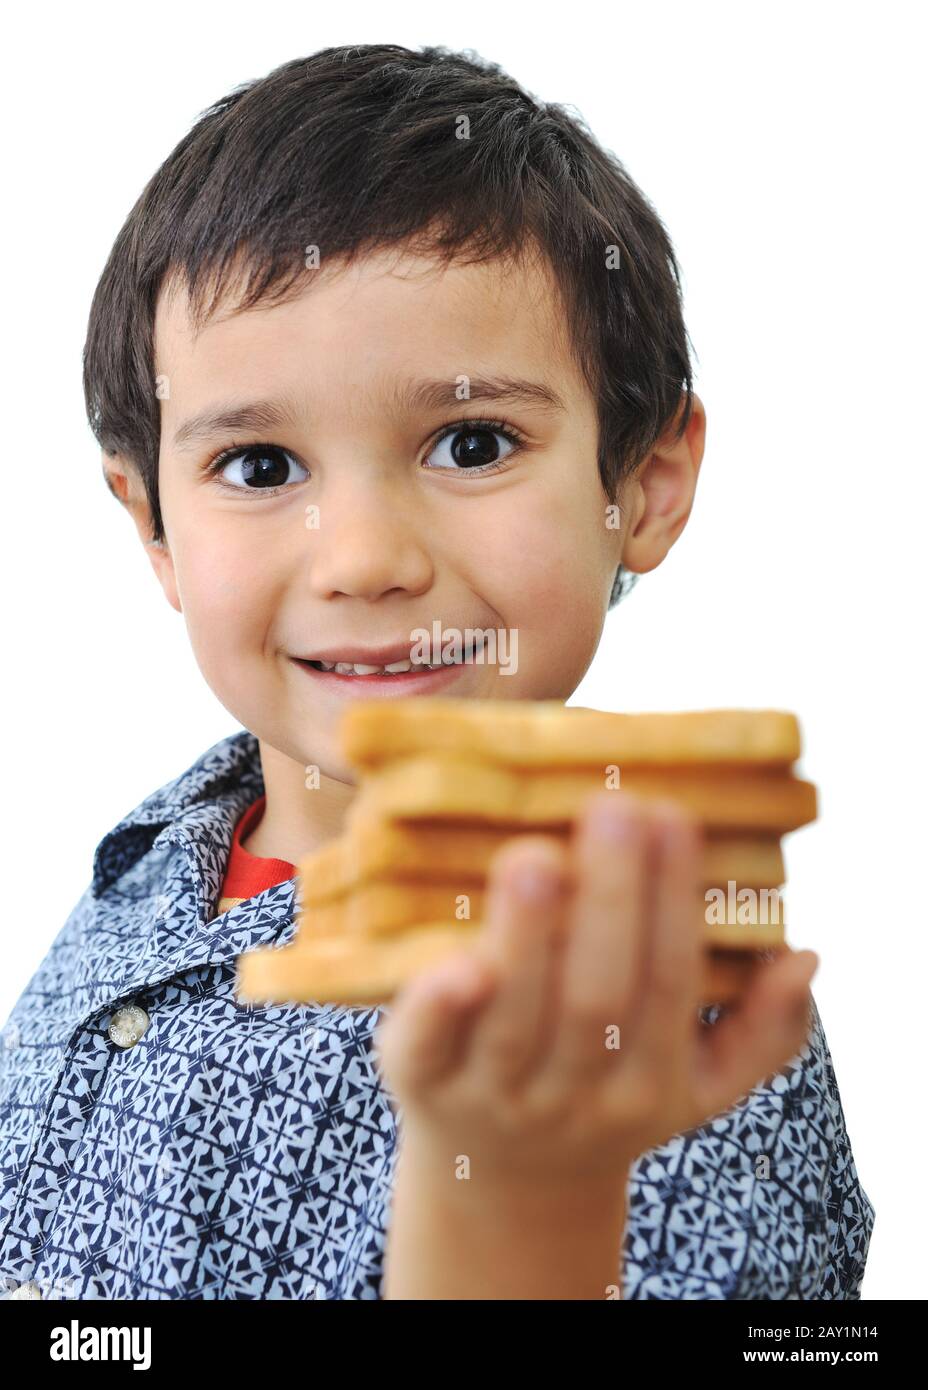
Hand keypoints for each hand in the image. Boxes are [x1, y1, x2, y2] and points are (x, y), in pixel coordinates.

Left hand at [375, 791, 818, 1184]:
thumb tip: (805, 954)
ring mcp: (492, 1096)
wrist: (503, 1185)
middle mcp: (572, 1096)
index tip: (673, 814)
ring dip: (528, 935)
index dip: (673, 902)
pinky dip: (440, 1007)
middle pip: (597, 998)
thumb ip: (763, 1030)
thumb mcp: (697, 1087)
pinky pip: (427, 1053)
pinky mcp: (418, 1085)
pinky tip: (456, 959)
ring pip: (515, 1020)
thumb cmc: (609, 1097)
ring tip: (537, 853)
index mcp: (647, 1087)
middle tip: (615, 806)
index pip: (668, 984)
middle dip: (609, 901)